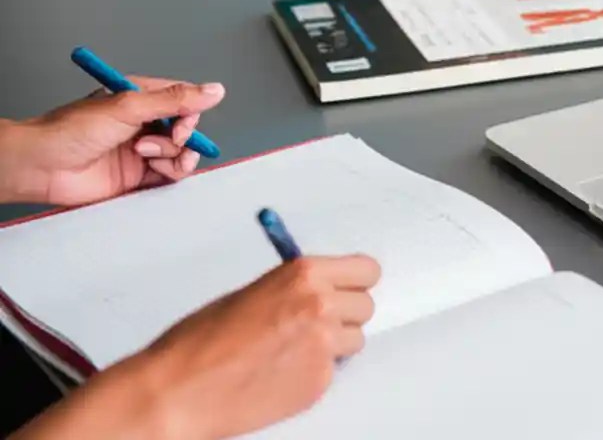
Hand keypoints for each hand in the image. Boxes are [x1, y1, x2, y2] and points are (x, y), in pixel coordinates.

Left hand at [0, 78, 224, 205]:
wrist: (43, 167)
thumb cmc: (72, 131)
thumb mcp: (129, 106)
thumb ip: (175, 100)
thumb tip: (214, 90)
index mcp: (140, 98)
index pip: (184, 99)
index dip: (191, 111)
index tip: (182, 120)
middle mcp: (143, 123)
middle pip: (187, 128)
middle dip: (182, 135)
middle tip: (165, 139)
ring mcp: (142, 150)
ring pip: (182, 152)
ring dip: (171, 154)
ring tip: (145, 153)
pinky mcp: (139, 176)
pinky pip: (171, 174)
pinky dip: (169, 172)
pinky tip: (149, 167)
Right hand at [141, 255, 380, 439]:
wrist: (179, 389)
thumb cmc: (201, 341)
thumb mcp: (254, 293)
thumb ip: (297, 289)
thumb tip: (327, 290)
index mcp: (304, 275)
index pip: (366, 270)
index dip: (355, 282)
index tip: (348, 289)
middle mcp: (321, 305)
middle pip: (366, 306)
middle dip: (346, 315)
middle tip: (315, 325)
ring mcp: (324, 345)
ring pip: (355, 340)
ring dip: (335, 345)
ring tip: (291, 352)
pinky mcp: (320, 381)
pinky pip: (333, 371)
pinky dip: (313, 373)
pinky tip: (280, 375)